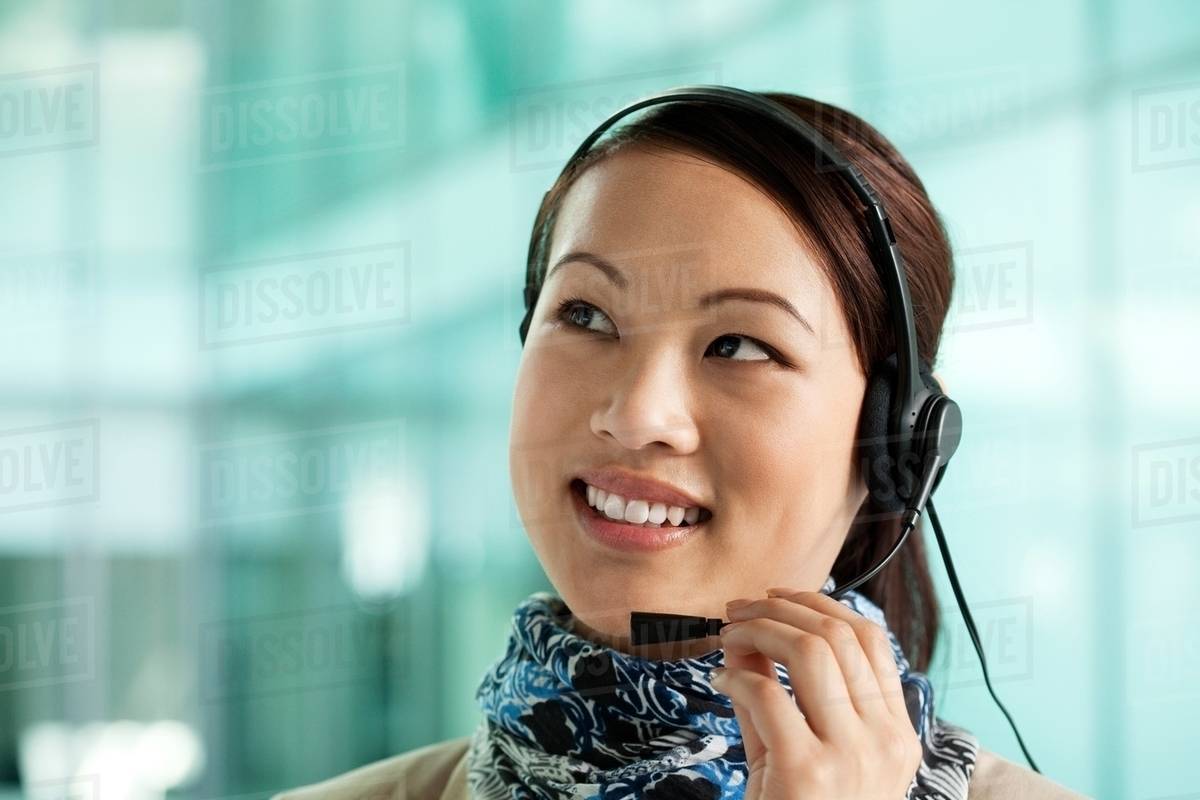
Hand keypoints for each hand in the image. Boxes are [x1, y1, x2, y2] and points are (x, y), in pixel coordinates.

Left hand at [712, 589, 921, 798]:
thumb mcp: (805, 750)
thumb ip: (783, 691)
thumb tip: (751, 633)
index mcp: (895, 734)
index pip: (870, 639)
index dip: (818, 604)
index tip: (776, 599)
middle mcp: (882, 741)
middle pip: (837, 635)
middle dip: (779, 608)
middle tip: (738, 611)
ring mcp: (849, 757)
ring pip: (809, 651)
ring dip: (758, 630)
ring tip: (728, 636)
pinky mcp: (806, 772)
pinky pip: (767, 694)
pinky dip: (736, 677)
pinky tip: (721, 683)